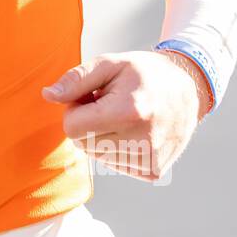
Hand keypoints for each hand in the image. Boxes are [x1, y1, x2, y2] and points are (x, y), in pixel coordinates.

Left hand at [41, 49, 210, 179]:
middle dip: (88, 123)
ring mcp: (149, 160)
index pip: (71, 127)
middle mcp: (141, 141)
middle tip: (110, 105)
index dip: (76, 109)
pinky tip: (135, 131)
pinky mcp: (153, 172)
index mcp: (127, 111)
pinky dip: (117, 149)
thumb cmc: (143, 73)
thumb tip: (47, 95)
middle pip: (82, 144)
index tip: (93, 96)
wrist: (189, 89)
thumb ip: (76, 79)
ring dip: (103, 137)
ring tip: (125, 116)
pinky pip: (114, 165)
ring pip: (97, 156)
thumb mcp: (110, 64)